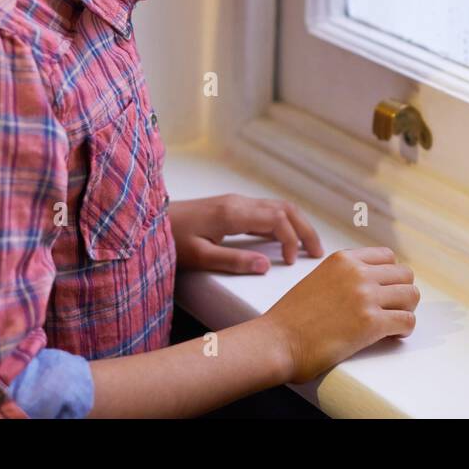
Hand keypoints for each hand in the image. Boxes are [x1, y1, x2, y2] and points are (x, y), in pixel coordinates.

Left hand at [169, 193, 325, 273]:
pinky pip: (266, 209)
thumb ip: (233, 261)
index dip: (291, 239)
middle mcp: (238, 203)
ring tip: (308, 246)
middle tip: (317, 252)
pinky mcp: (232, 206)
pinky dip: (284, 221)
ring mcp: (236, 202)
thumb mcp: (200, 257)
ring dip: (297, 223)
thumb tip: (266, 265)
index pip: (277, 219)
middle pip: (284, 208)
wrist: (150, 220)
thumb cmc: (171, 240)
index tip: (291, 262)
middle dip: (305, 228)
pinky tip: (286, 237)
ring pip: (278, 206)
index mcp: (233, 213)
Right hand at [262, 247, 418, 383]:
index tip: (385, 290)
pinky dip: (404, 330)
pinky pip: (407, 320)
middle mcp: (357, 273)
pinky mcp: (371, 322)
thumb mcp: (317, 280)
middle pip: (404, 274)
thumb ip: (342, 277)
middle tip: (391, 309)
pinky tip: (392, 335)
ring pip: (411, 295)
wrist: (278, 340)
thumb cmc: (292, 319)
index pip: (387, 256)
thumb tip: (364, 287)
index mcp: (343, 260)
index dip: (390, 276)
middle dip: (401, 293)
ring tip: (393, 323)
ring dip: (405, 310)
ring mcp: (365, 296)